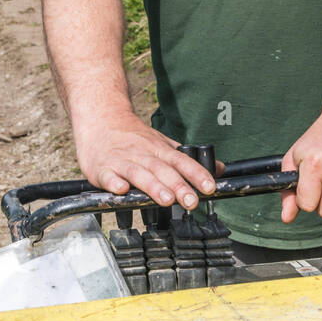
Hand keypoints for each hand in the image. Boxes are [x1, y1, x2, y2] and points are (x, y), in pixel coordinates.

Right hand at [75, 116, 224, 210]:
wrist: (101, 119)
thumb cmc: (134, 137)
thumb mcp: (163, 144)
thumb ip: (188, 160)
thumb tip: (219, 169)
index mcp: (160, 150)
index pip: (182, 162)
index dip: (197, 174)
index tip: (210, 187)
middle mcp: (143, 154)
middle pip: (163, 170)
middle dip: (179, 186)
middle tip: (192, 201)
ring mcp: (122, 161)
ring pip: (140, 174)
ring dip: (153, 187)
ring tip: (166, 199)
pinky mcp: (102, 169)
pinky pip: (108, 176)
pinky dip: (115, 183)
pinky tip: (121, 190)